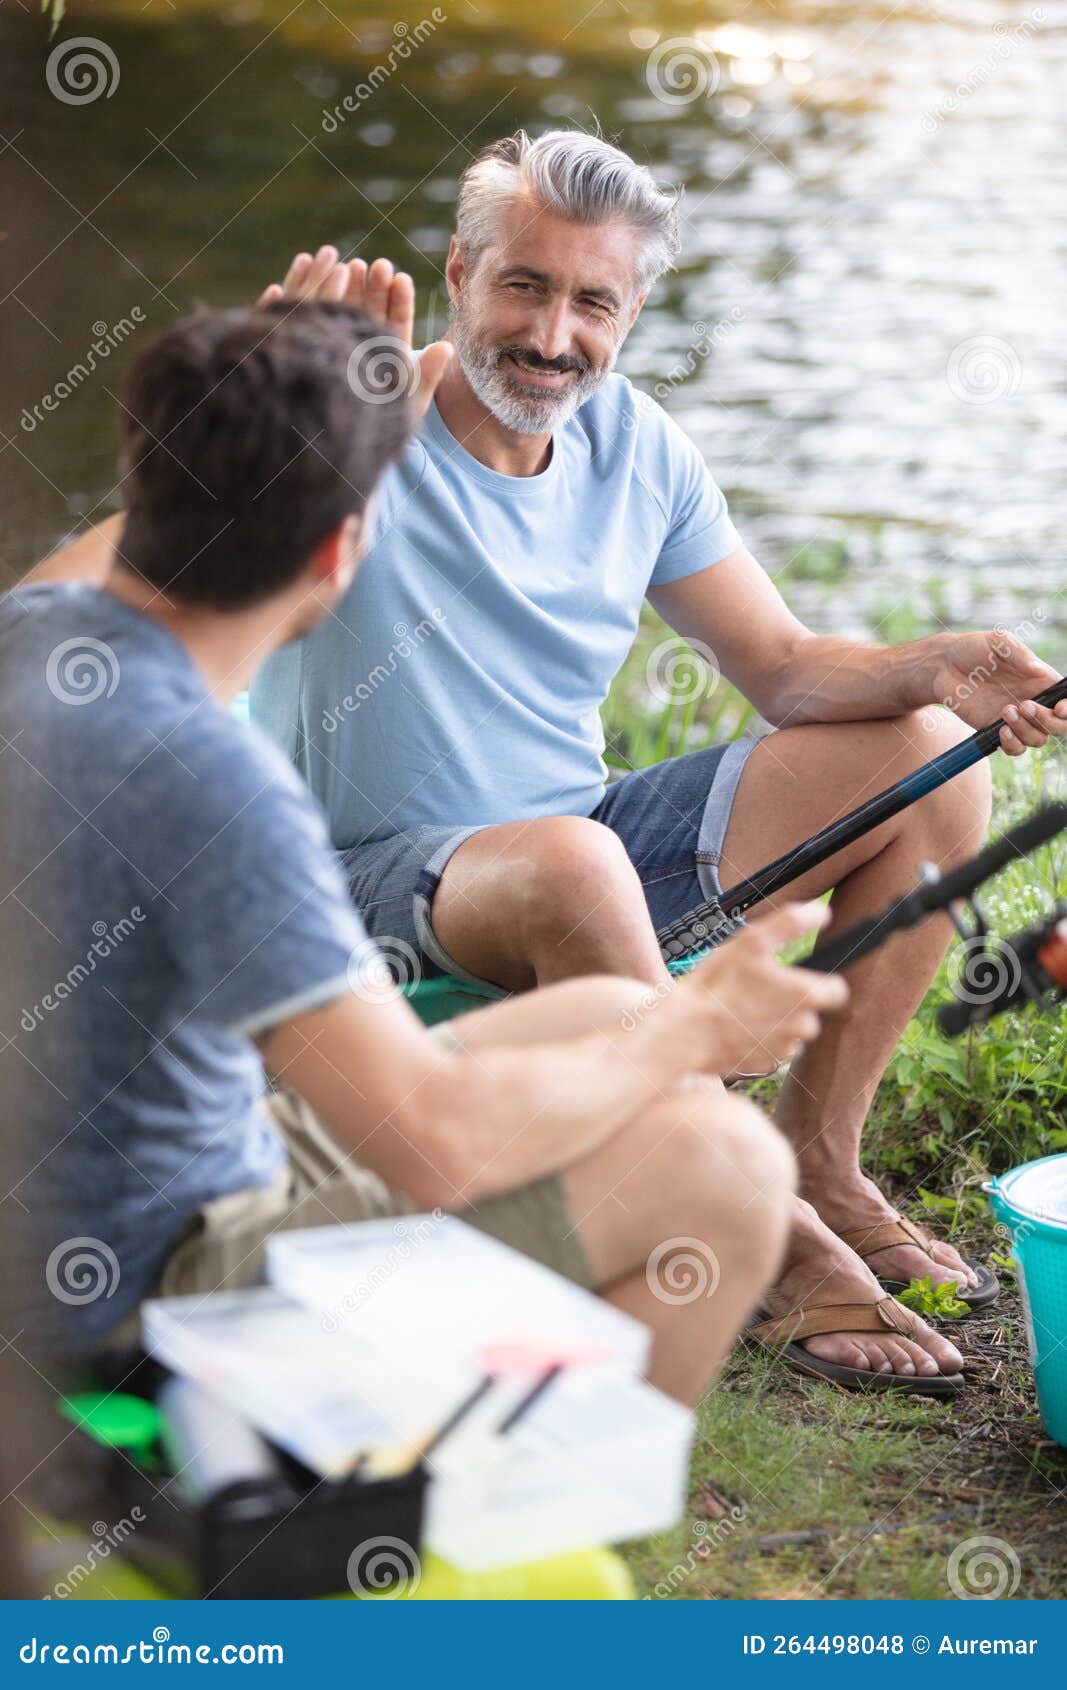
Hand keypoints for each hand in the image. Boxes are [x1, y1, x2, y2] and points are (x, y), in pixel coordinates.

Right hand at [257, 244, 452, 419]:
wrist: (343, 458)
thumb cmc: (380, 433)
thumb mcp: (407, 404)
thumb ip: (427, 376)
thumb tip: (447, 347)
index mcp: (385, 360)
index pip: (395, 325)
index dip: (399, 301)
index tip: (401, 278)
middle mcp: (361, 353)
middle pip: (368, 314)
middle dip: (373, 289)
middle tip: (378, 265)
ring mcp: (335, 352)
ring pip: (340, 315)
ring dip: (343, 290)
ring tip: (348, 264)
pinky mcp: (308, 357)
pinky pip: (308, 328)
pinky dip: (306, 307)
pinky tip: (312, 286)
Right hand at [680, 902, 848, 1075]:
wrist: (685, 1032)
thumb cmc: (717, 985)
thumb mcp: (752, 941)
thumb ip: (791, 923)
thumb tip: (822, 911)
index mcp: (805, 995)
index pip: (838, 990)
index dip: (821, 981)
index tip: (796, 978)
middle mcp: (802, 1027)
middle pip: (811, 1012)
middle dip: (792, 1002)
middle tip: (759, 989)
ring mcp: (784, 1050)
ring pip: (791, 1032)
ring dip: (775, 1021)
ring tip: (743, 1008)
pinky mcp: (765, 1066)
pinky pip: (771, 1050)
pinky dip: (759, 1040)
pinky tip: (736, 1027)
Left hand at [930, 631, 1066, 755]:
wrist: (942, 667)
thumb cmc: (973, 648)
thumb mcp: (997, 641)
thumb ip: (1018, 654)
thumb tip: (1037, 670)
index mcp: (1041, 680)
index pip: (1066, 699)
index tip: (1059, 708)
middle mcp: (1033, 701)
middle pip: (1058, 725)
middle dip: (1049, 721)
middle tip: (1024, 706)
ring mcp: (1016, 718)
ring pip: (1038, 739)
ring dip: (1026, 730)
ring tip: (1005, 711)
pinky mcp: (996, 730)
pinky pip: (1015, 748)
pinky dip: (1013, 745)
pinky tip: (1000, 730)